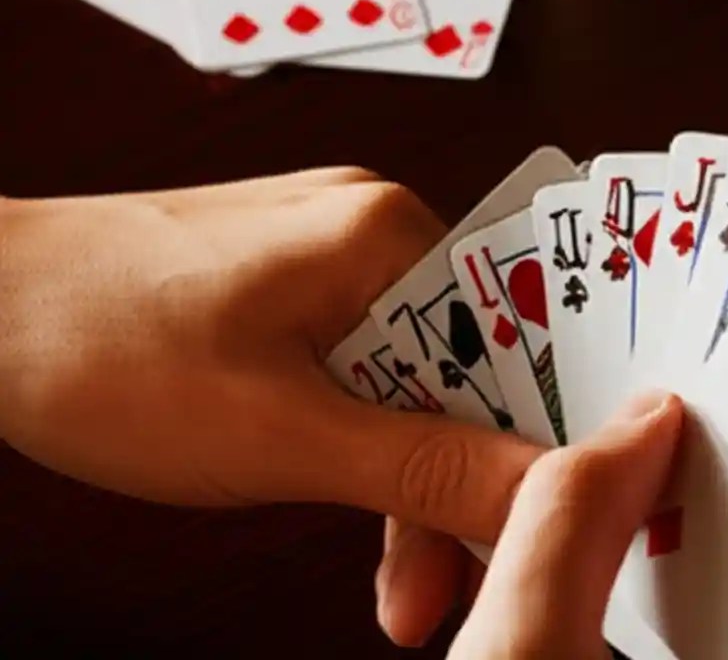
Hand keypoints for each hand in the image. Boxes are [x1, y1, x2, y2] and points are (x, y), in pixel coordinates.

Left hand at [0, 170, 540, 645]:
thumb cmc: (96, 344)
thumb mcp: (280, 434)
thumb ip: (422, 470)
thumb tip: (541, 494)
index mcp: (390, 233)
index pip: (520, 349)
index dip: (541, 443)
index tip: (547, 524)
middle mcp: (374, 230)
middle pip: (472, 374)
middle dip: (460, 485)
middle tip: (451, 582)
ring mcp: (332, 255)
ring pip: (420, 384)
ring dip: (409, 481)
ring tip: (399, 580)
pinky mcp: (295, 288)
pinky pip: (369, 373)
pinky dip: (366, 447)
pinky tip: (351, 503)